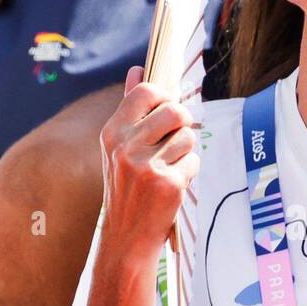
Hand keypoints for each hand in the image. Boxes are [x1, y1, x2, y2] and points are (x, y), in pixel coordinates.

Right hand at [99, 66, 198, 257]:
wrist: (126, 236)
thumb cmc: (127, 187)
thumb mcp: (119, 147)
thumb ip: (131, 108)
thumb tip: (137, 69)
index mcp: (113, 132)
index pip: (146, 91)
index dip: (164, 97)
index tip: (166, 110)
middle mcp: (127, 146)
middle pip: (176, 111)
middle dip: (182, 124)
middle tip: (172, 142)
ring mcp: (147, 166)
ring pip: (188, 137)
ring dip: (185, 151)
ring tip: (167, 168)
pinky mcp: (168, 183)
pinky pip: (193, 161)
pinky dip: (188, 172)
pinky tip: (172, 185)